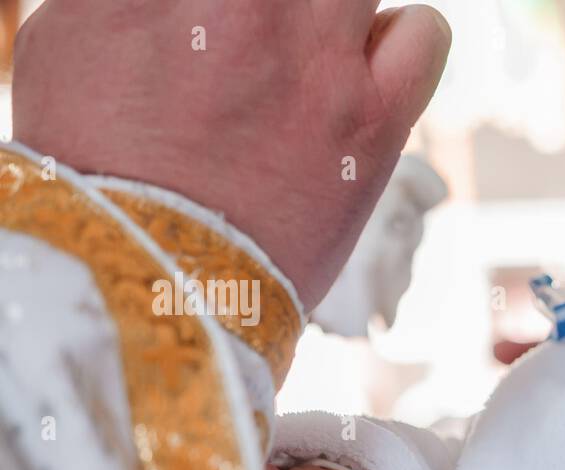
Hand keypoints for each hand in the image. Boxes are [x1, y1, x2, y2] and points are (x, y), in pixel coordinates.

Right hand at [13, 0, 450, 309]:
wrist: (151, 281)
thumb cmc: (93, 162)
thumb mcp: (71, 38)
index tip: (226, 11)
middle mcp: (256, 5)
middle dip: (298, 3)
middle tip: (282, 22)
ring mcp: (322, 56)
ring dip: (346, 2)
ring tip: (323, 31)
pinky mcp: (376, 120)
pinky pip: (427, 32)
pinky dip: (403, 35)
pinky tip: (368, 63)